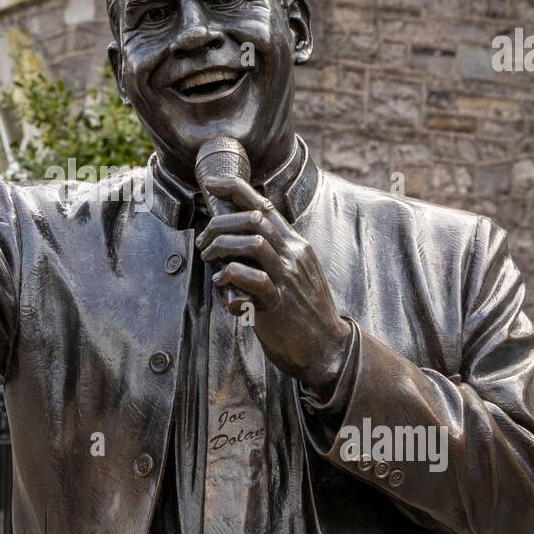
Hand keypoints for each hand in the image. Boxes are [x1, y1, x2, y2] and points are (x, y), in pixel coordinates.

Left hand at [197, 176, 352, 391]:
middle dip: (220, 224)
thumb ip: (273, 255)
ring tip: (210, 260)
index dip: (236, 190)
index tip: (212, 184)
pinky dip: (228, 278)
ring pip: (251, 243)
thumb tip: (235, 241)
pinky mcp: (278, 302)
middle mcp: (293, 255)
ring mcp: (287, 277)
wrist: (328, 349)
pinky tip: (223, 289)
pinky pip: (250, 279)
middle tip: (205, 242)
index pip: (265, 207)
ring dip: (221, 247)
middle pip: (253, 219)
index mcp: (296, 245)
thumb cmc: (304, 312)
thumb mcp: (295, 274)